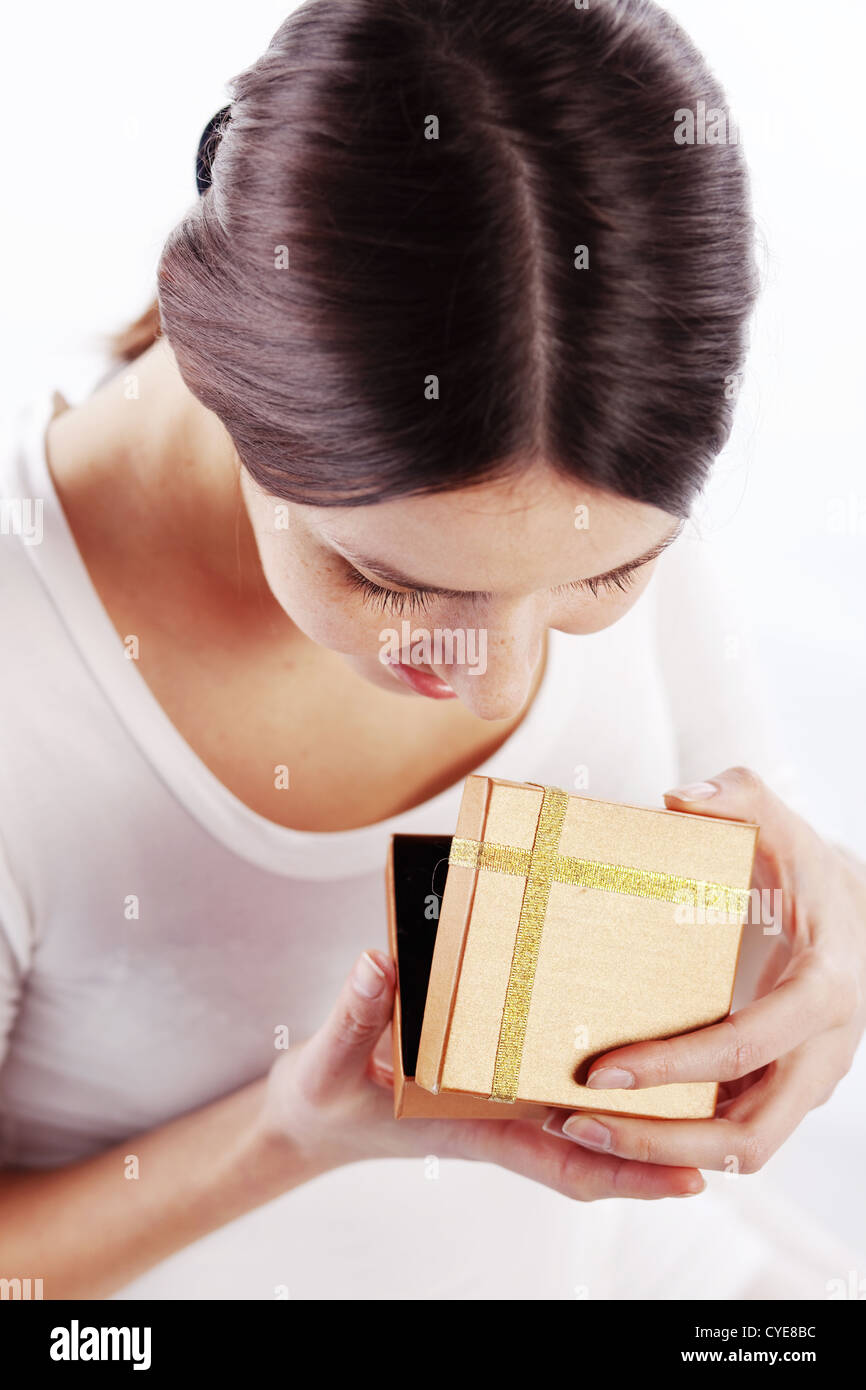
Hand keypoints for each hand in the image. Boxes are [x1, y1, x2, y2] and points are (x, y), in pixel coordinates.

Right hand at [260, 948, 704, 1199]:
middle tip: (720, 1107)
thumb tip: (382, 963)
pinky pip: (544, 1061)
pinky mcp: (484, 1060)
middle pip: (593, 1136)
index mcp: (473, 1128)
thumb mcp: (329, 1063)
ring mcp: (495, 1089)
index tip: (690, 1179)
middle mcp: (498, 1112)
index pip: (564, 1165)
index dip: (629, 1175)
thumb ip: (354, 1017)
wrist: (307, 1109)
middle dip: (654, 1135)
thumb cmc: (325, 1097)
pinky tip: (612, 1016)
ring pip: (578, 1100)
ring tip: (692, 1059)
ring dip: (629, 1092)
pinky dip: (583, 1051)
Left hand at [542, 766, 865, 1175]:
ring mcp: (807, 1080)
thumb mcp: (781, 824)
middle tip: (577, 1124)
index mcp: (822, 991)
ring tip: (580, 1130)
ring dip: (662, 1151)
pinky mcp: (785, 1090)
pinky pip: (734, 1132)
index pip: (743, 1048)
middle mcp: (822, 1052)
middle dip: (660, 1140)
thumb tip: (680, 798)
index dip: (672, 1067)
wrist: (851, 910)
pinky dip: (679, 1139)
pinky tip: (615, 1122)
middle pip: (747, 1136)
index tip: (599, 1070)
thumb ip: (738, 796)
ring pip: (741, 1151)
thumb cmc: (806, 869)